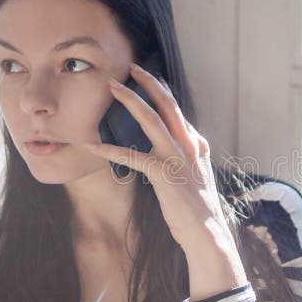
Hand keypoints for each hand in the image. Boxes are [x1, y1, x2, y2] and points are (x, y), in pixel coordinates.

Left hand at [82, 63, 234, 254]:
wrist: (207, 233)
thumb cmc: (198, 210)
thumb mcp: (196, 178)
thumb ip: (185, 160)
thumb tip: (170, 152)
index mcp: (198, 145)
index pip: (178, 112)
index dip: (162, 93)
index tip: (150, 79)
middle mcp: (190, 145)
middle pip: (168, 105)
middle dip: (148, 83)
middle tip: (132, 68)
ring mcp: (178, 158)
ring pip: (151, 119)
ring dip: (129, 101)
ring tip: (113, 88)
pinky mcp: (164, 174)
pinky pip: (133, 155)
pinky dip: (111, 149)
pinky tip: (93, 145)